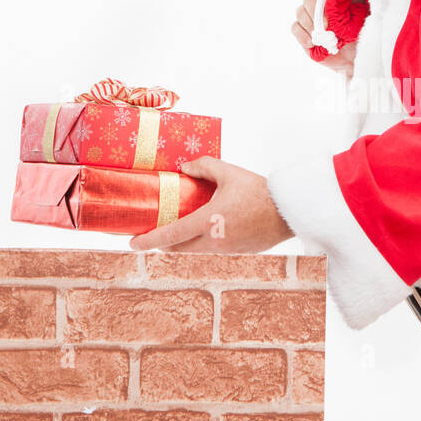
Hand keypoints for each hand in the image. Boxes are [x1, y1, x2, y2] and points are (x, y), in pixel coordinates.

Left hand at [128, 156, 294, 252]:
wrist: (288, 211)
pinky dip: (202, 242)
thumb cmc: (259, 190)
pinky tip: (205, 230)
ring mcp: (226, 250)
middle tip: (151, 234)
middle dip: (163, 242)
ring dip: (183, 242)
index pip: (171, 235)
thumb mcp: (229, 173)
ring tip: (176, 230)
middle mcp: (214, 241)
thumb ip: (203, 167)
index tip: (132, 243)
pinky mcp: (237, 252)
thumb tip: (183, 167)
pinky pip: (212, 249)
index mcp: (208, 221)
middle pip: (178, 247)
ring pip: (195, 250)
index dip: (148, 240)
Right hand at [293, 0, 356, 74]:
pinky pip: (295, 28)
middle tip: (327, 24)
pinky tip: (311, 42)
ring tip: (321, 36)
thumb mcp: (361, 18)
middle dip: (316, 10)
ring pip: (300, 12)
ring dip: (309, 24)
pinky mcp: (303, 32)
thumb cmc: (359, 35)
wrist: (353, 56)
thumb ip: (353, 5)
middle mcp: (319, 5)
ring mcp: (309, 18)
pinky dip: (302, 35)